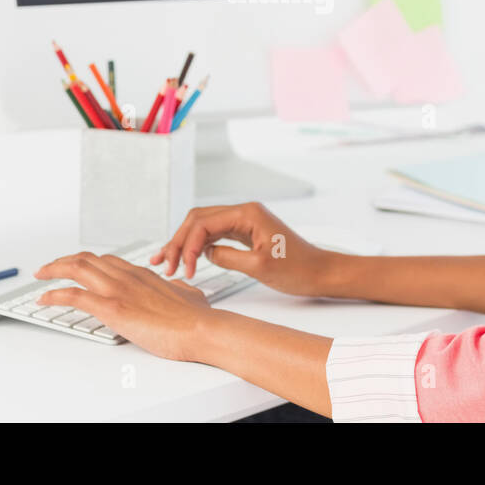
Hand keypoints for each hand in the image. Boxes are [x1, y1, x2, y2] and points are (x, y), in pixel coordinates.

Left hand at [34, 252, 212, 360]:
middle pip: (87, 258)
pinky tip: (44, 299)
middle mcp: (127, 276)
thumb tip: (177, 286)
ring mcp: (118, 290)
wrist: (200, 328)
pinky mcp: (112, 308)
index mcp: (142, 273)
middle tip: (49, 268)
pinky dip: (54, 295)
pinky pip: (74, 296)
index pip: (107, 260)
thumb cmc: (196, 317)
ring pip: (76, 268)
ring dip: (53, 270)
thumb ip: (178, 288)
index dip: (87, 261)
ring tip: (40, 276)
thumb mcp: (188, 293)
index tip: (76, 266)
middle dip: (63, 261)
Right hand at [150, 201, 335, 296]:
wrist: (321, 272)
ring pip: (203, 226)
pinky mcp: (245, 232)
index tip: (184, 268)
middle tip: (163, 263)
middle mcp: (243, 211)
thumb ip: (227, 257)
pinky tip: (188, 258)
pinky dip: (198, 246)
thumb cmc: (298, 269)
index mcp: (247, 213)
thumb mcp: (260, 267)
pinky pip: (214, 234)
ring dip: (184, 243)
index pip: (203, 223)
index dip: (187, 245)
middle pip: (198, 220)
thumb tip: (204, 253)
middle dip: (178, 241)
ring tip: (167, 262)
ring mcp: (244, 221)